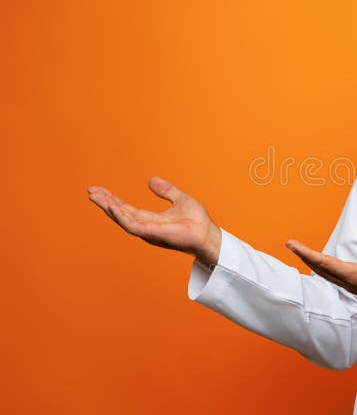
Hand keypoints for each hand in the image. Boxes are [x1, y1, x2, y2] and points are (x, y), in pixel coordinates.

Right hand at [87, 176, 221, 266]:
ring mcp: (148, 231)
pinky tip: (111, 206)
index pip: (126, 208)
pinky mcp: (152, 234)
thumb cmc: (197, 221)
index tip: (99, 190)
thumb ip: (165, 191)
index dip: (113, 199)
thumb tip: (151, 180)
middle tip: (91, 191)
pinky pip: (132, 225)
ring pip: (122, 219)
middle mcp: (146, 226)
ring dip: (108, 208)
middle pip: (120, 213)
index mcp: (150, 219)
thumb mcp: (179, 199)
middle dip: (105, 203)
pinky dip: (121, 216)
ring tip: (96, 197)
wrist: (207, 234)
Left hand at [286, 232, 356, 329]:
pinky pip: (333, 277)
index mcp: (356, 276)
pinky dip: (323, 269)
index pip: (325, 263)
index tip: (292, 244)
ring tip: (301, 252)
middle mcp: (351, 283)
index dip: (307, 253)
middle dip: (304, 257)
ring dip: (312, 263)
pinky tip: (323, 265)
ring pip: (326, 274)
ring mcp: (354, 286)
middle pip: (320, 269)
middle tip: (289, 244)